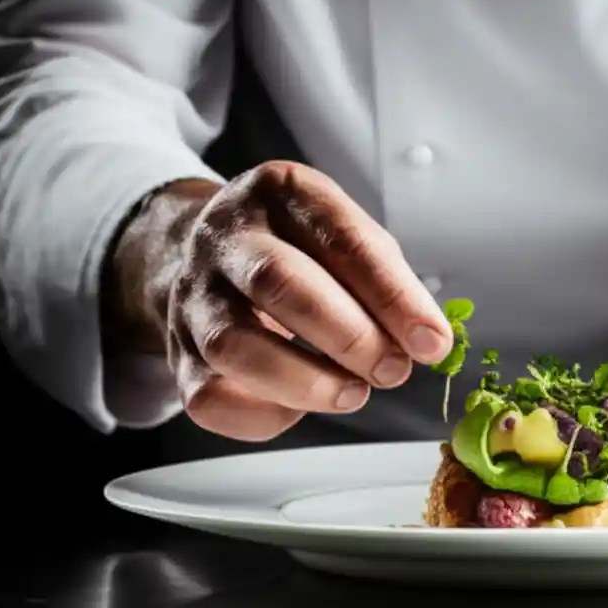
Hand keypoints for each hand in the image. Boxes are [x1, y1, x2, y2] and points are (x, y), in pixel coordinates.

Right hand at [104, 161, 453, 439]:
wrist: (209, 253)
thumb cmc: (298, 248)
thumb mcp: (345, 235)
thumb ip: (386, 283)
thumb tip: (426, 343)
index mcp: (279, 192)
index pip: (341, 239)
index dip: (392, 296)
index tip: (430, 341)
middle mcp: (227, 238)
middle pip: (278, 282)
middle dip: (348, 336)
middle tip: (393, 369)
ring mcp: (194, 295)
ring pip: (233, 345)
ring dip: (305, 381)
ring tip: (353, 393)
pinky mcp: (177, 353)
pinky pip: (210, 396)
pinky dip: (263, 414)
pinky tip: (299, 407)